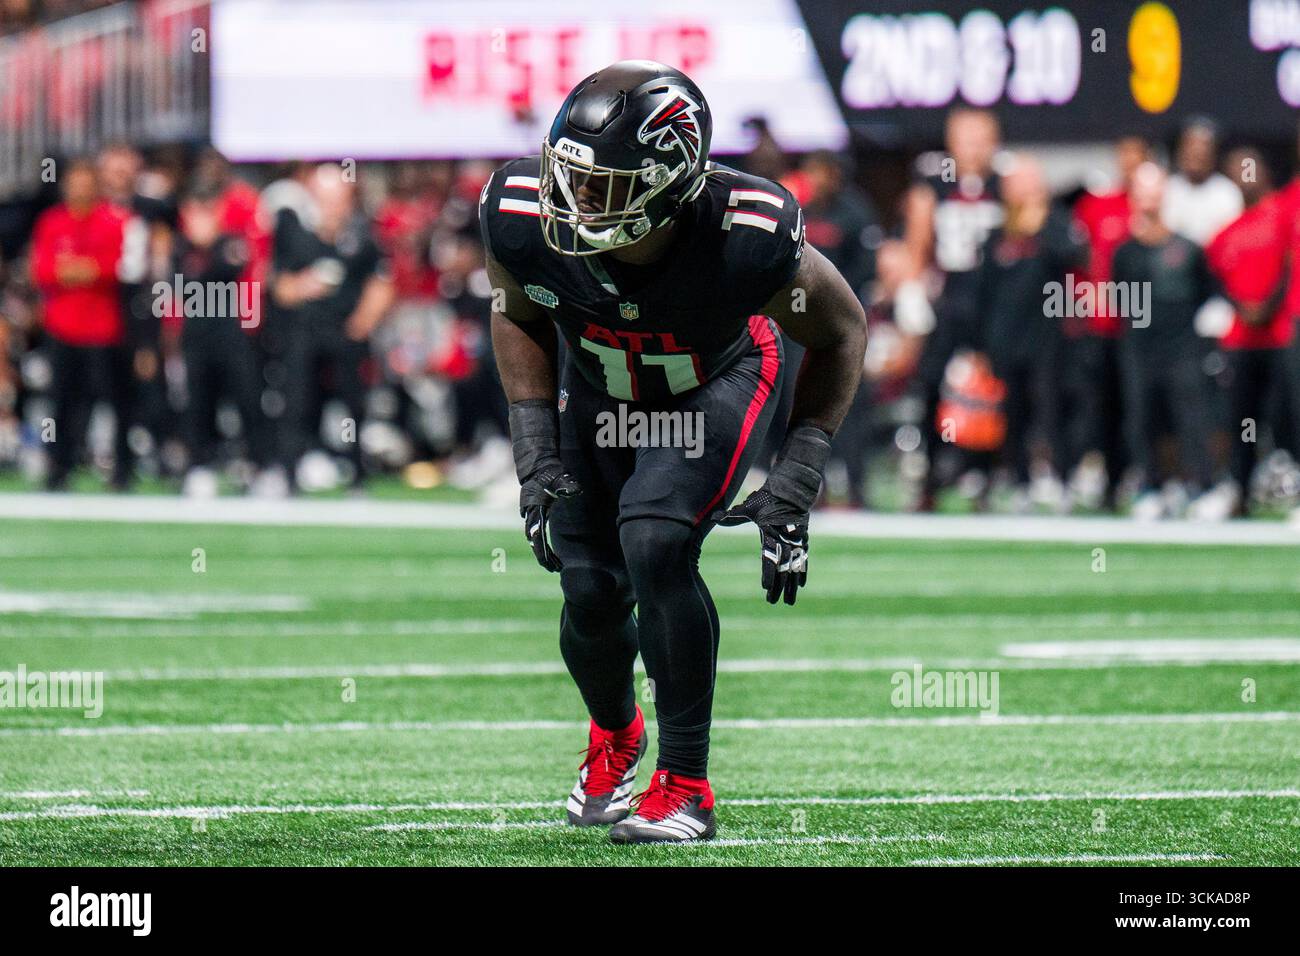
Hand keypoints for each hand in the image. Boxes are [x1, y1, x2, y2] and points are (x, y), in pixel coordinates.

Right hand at [519, 464, 581, 571]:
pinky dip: (544, 547)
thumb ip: (566, 485)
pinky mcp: (537, 516)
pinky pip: (539, 536)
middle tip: (554, 570)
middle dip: (543, 557)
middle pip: (535, 542)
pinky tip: (552, 555)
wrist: (538, 467)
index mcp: (535, 510)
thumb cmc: (549, 473)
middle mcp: (531, 516)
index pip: (537, 535)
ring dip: (544, 554)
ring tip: (555, 567)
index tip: (548, 563)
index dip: (541, 550)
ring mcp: (532, 517)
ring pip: (536, 541)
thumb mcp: (559, 477)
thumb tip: (576, 490)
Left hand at [717, 488, 809, 604]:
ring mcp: (796, 543)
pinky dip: (802, 573)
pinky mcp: (803, 541)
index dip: (768, 574)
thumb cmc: (767, 500)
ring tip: (789, 601)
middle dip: (778, 588)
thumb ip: (733, 517)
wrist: (790, 491)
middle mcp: (785, 542)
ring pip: (794, 569)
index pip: (769, 560)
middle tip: (773, 602)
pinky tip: (801, 585)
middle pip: (782, 570)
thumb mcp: (748, 508)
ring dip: (792, 586)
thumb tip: (714, 518)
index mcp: (771, 536)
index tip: (765, 588)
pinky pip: (804, 561)